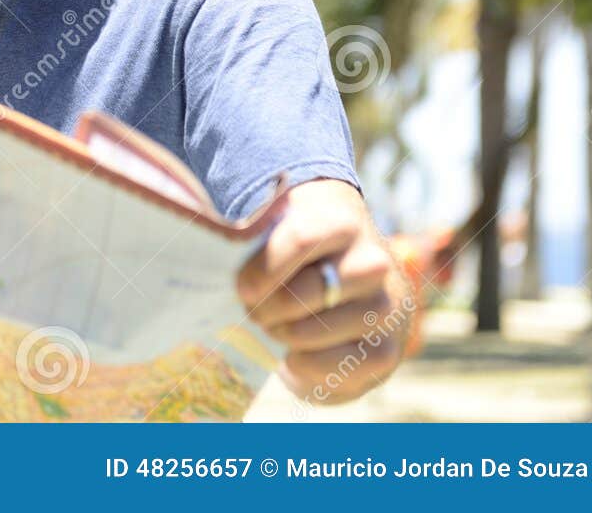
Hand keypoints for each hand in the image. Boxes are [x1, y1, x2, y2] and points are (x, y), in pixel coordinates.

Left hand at [236, 177, 411, 403]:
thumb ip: (250, 240)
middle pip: (301, 294)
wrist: (352, 271)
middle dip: (265, 309)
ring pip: (310, 333)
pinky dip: (303, 367)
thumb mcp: (280, 231)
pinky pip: (332, 368)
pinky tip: (295, 354)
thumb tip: (205, 261)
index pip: (300, 240)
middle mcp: (372, 263)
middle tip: (255, 310)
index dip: (262, 270)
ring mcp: (385, 308)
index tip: (241, 288)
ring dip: (282, 336)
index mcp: (340, 223)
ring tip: (277, 327)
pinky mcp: (387, 350)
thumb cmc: (298, 252)